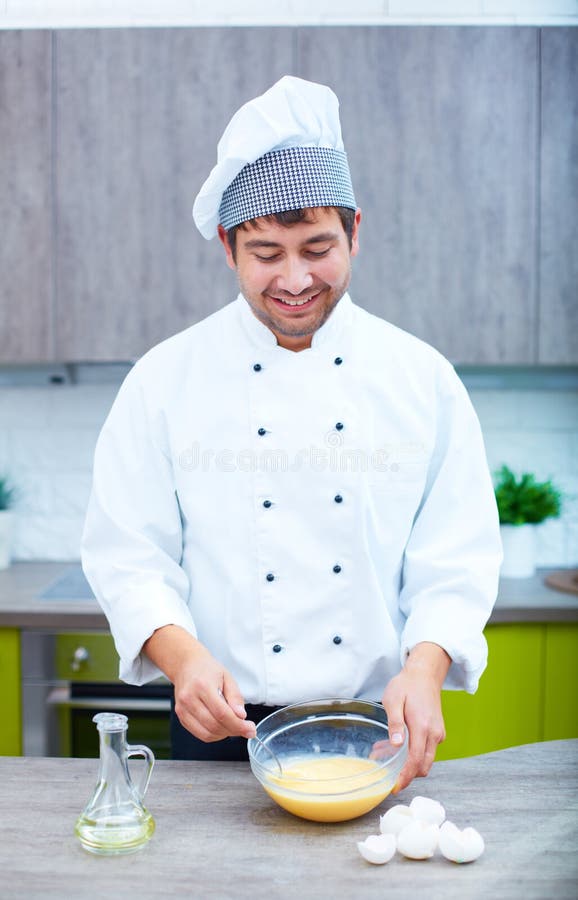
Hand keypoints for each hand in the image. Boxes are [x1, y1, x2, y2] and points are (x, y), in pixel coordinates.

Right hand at [144, 625, 255, 742]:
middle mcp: (189, 699)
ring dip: (224, 734)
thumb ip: (235, 697)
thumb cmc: (207, 669)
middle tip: (245, 728)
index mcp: (202, 686)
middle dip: (234, 731)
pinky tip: (221, 726)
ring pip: (207, 734)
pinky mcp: (181, 716)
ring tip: (233, 726)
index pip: (222, 714)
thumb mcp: (227, 677)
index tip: (250, 730)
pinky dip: (213, 735)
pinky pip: (199, 734)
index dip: (238, 725)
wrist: (186, 665)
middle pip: (214, 725)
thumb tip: (241, 716)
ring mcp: (182, 709)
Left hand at [381, 642, 449, 792]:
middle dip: (407, 773)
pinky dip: (414, 753)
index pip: (416, 761)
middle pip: (424, 766)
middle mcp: (434, 733)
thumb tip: (396, 745)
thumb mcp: (393, 700)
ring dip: (409, 762)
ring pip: (426, 759)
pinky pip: (427, 750)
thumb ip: (395, 723)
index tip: (395, 787)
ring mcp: (438, 733)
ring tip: (385, 751)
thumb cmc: (406, 685)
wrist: (425, 674)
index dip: (406, 776)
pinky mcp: (438, 731)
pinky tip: (397, 743)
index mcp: (423, 727)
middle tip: (387, 770)